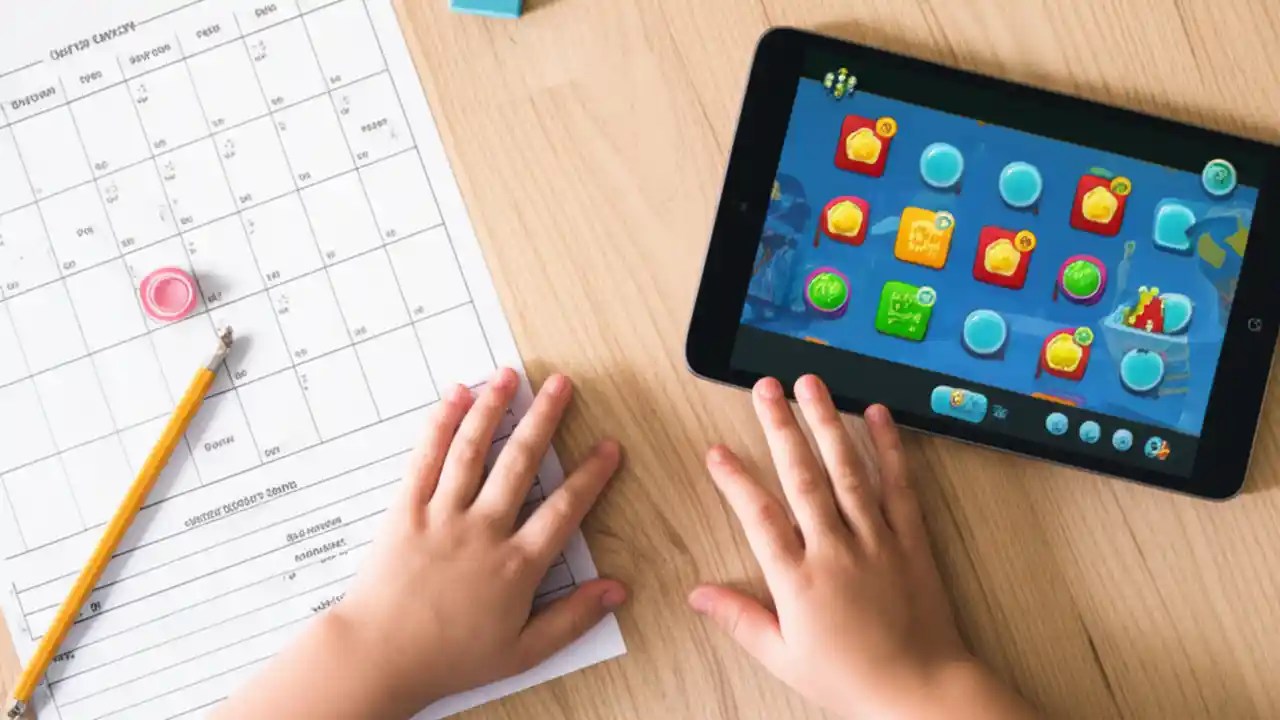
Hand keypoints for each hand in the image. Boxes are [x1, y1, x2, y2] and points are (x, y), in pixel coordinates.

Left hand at [216, 368, 625, 719]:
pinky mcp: (406, 511)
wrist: (379, 657)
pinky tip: (455, 397)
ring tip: (509, 376)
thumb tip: (616, 590)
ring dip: (494, 408)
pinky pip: (425, 459)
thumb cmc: (449, 658)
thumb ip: (573, 619)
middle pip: (521, 464)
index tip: (608, 448)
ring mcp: (443, 517)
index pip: (565, 509)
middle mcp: (483, 531)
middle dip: (546, 419)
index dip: (591, 475)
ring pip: (473, 451)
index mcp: (516, 566)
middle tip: (562, 385)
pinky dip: (441, 424)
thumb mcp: (523, 652)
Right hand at [689, 375, 1033, 719]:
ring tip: (810, 383)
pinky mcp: (909, 539)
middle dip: (780, 426)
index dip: (735, 480)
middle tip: (764, 387)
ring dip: (826, 422)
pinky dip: (888, 447)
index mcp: (798, 580)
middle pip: (801, 476)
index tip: (716, 451)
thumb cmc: (851, 679)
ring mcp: (875, 540)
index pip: (758, 516)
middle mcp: (835, 550)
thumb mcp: (782, 656)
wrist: (921, 691)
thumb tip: (697, 595)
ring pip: (846, 470)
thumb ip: (740, 619)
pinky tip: (876, 414)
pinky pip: (898, 485)